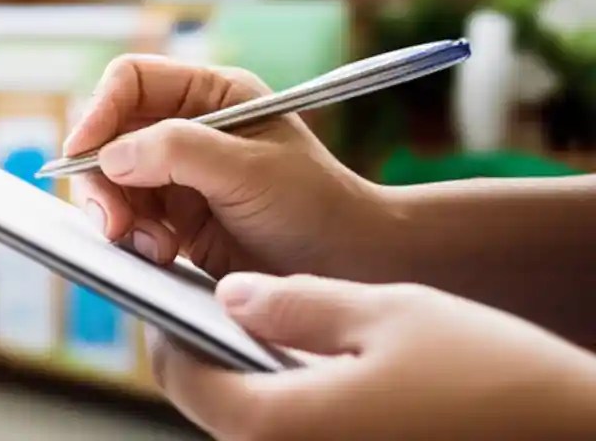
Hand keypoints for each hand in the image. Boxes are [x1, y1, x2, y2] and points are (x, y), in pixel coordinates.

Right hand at [66, 55, 396, 280]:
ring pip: (111, 182)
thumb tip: (111, 155)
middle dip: (102, 178)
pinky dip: (133, 238)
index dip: (99, 110)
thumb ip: (177, 153)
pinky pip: (128, 219)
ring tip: (151, 245)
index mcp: (209, 94)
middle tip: (112, 221)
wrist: (348, 266)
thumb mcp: (248, 170)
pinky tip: (163, 253)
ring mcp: (178, 175)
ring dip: (119, 215)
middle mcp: (187, 128)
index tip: (82, 150)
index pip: (129, 82)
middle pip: (109, 136)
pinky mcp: (175, 219)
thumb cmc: (314, 205)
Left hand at [151, 274, 595, 439]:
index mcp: (282, 425)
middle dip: (207, 357)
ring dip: (249, 384)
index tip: (173, 296)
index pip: (183, 379)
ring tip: (266, 329)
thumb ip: (295, 304)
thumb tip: (231, 295)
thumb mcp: (388, 314)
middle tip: (220, 305)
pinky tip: (318, 372)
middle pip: (216, 411)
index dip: (167, 331)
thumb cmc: (491, 376)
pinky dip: (293, 409)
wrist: (577, 437)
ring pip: (258, 430)